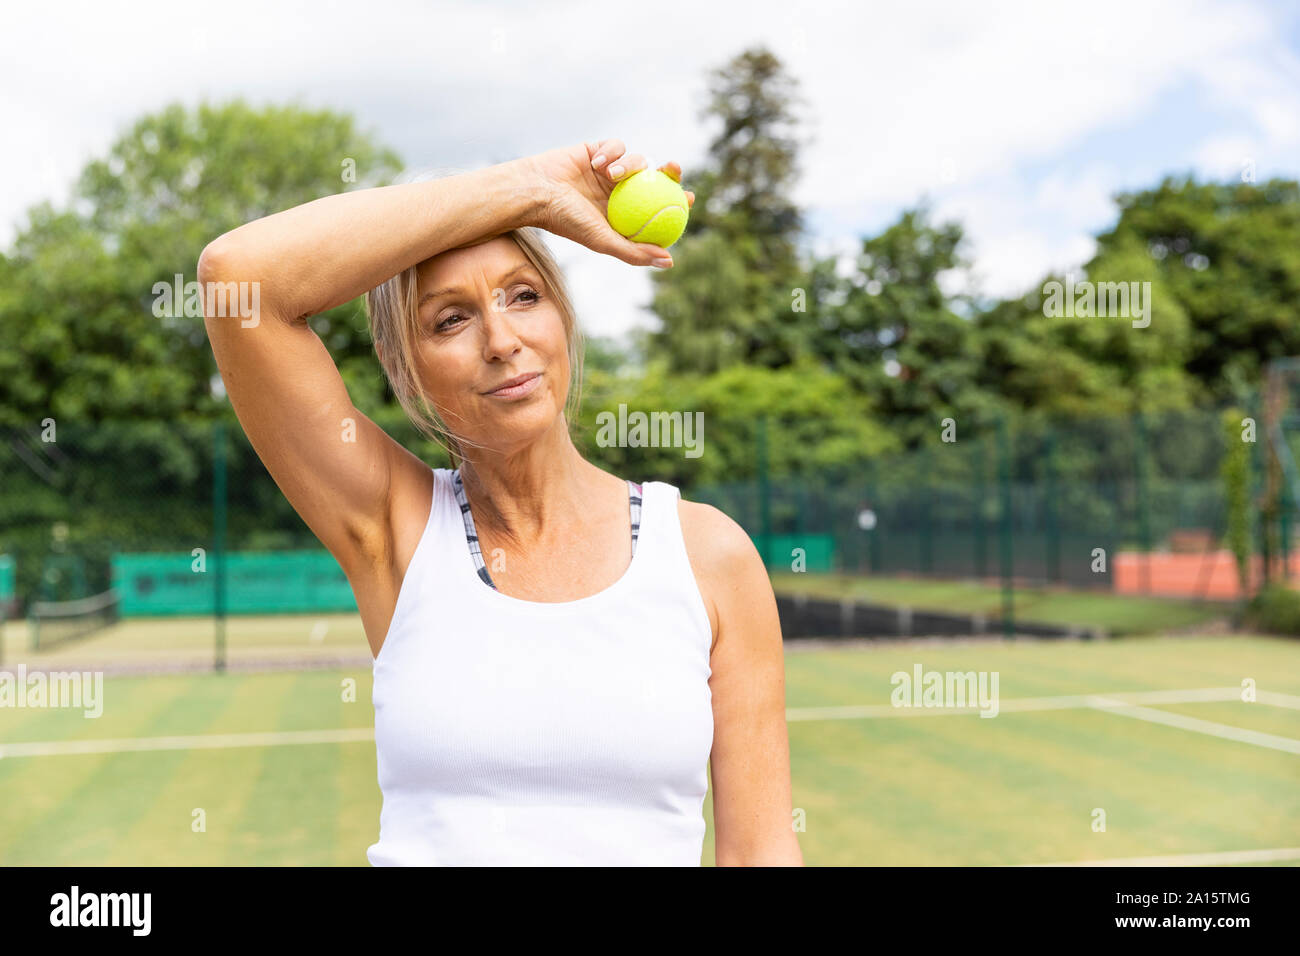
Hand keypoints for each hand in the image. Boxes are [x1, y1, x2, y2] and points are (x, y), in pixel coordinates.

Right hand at [523, 138, 694, 266]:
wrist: (535, 192)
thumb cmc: (566, 220)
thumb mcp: (603, 240)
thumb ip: (635, 252)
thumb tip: (670, 261)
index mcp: (624, 215)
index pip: (658, 208)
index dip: (677, 203)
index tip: (689, 198)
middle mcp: (619, 194)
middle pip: (654, 180)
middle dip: (669, 172)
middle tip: (673, 169)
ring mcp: (608, 172)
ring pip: (636, 161)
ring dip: (628, 164)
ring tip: (609, 174)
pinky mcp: (597, 151)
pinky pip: (616, 146)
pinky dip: (610, 152)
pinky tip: (597, 162)